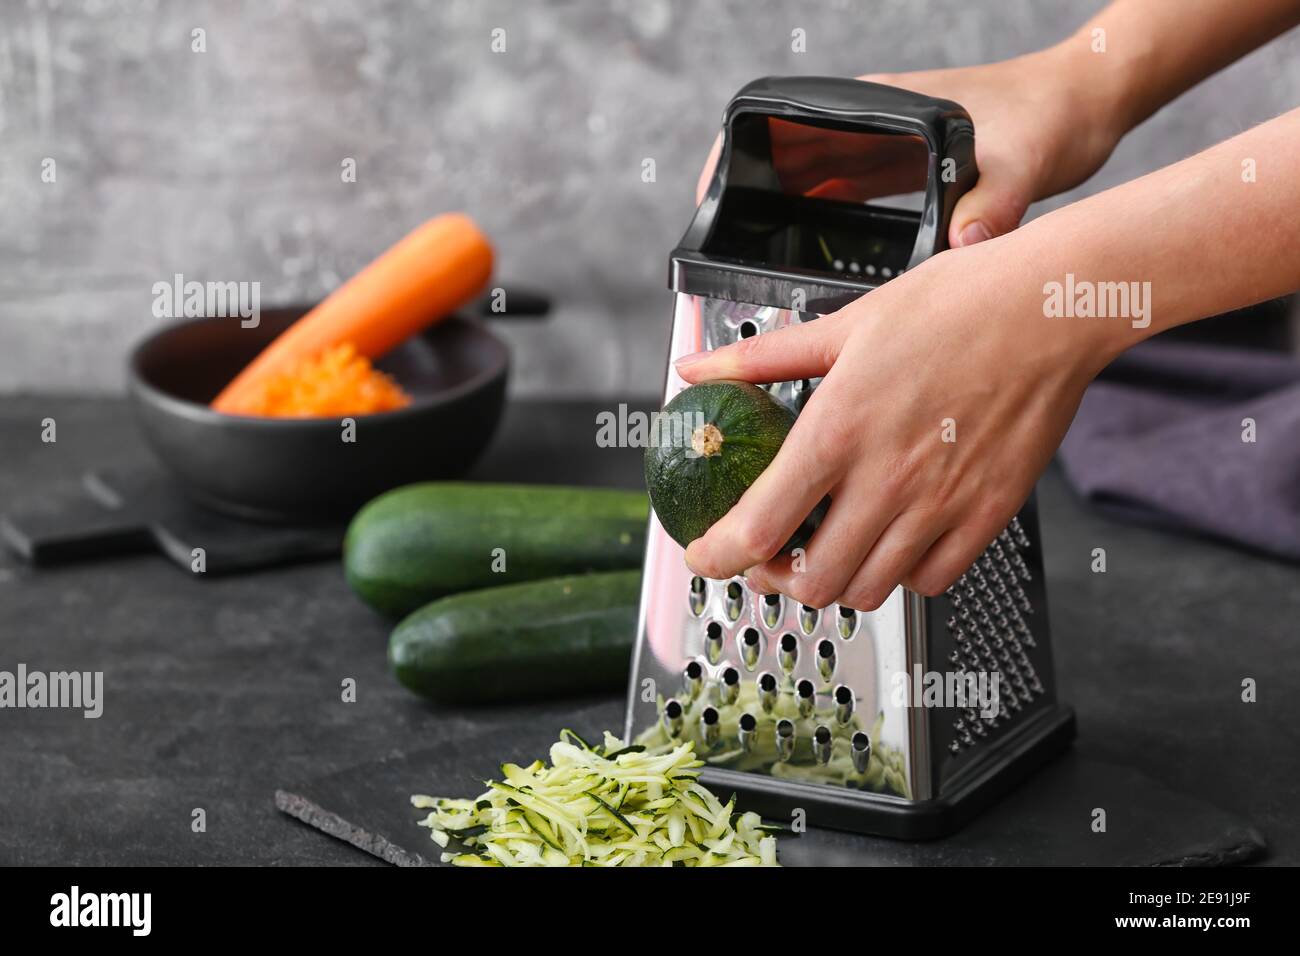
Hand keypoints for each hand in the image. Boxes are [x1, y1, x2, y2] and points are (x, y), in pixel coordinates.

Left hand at [674, 235, 1113, 608]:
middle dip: (776, 579)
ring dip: (836, 581)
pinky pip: (930, 581)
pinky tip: (892, 541)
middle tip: (771, 556)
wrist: (1050, 308)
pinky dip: (901, 576)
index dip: (718, 558)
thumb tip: (696, 369)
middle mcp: (885, 479)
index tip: (706, 558)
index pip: (757, 527)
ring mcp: (939, 505)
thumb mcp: (845, 323)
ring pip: (868, 591)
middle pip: (811, 581)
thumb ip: (762, 358)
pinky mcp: (986, 516)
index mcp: (838, 430)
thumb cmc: (955, 305)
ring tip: (830, 550)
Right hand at [696, 47, 1123, 246]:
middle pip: (790, 160)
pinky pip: (846, 198)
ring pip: (814, 182)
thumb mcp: (1025, 159)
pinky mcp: (903, 170)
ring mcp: (886, 146)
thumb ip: (995, 202)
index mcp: (880, 108)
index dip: (737, 151)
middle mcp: (873, 123)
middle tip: (732, 251)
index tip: (710, 187)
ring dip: (787, 218)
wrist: (1089, 103)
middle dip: (754, 200)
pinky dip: (824, 226)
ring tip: (764, 265)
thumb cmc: (1054, 113)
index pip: (784, 121)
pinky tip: (820, 263)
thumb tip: (966, 243)